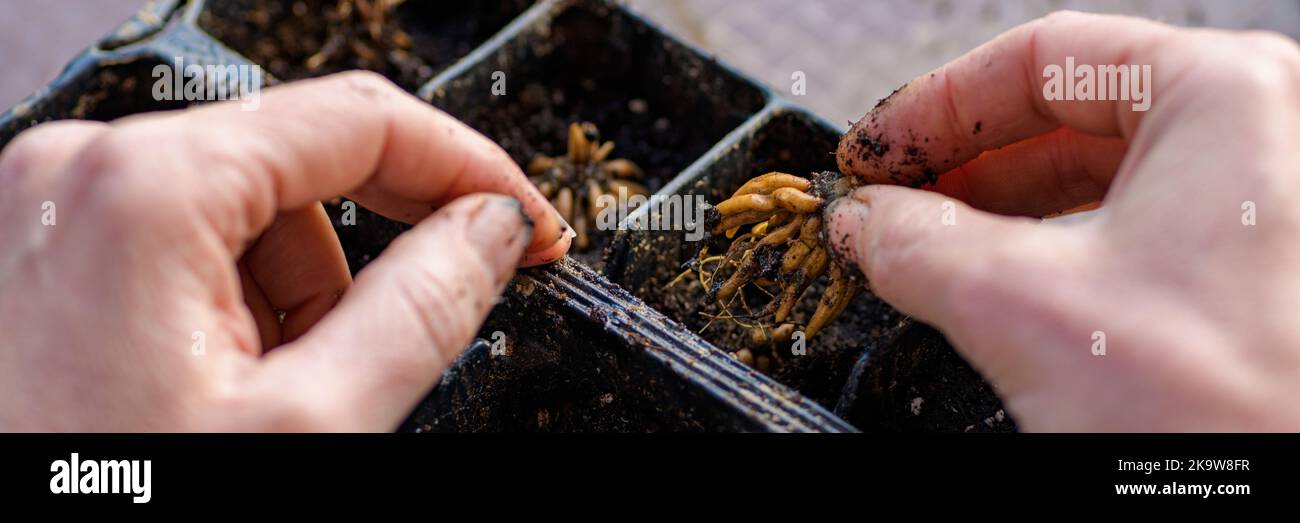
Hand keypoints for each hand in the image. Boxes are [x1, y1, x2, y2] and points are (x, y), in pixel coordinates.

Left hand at [0, 71, 570, 430]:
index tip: (530, 225)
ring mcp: (56, 218)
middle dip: (376, 252)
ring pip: (248, 219)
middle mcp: (82, 180)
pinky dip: (237, 314)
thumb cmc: (115, 511)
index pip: (359, 122)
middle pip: (302, 170)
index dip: (470, 172)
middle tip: (429, 321)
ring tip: (277, 399)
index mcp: (144, 191)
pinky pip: (188, 252)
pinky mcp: (48, 263)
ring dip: (299, 299)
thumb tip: (491, 230)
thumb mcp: (308, 426)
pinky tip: (224, 393)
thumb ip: (423, 307)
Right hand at [828, 11, 1299, 430]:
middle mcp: (1259, 135)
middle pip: (1070, 116)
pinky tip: (996, 285)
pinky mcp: (1251, 276)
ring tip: (926, 246)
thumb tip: (864, 221)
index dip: (935, 105)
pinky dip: (1051, 250)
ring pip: (1099, 177)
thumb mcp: (1022, 307)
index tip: (875, 153)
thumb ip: (917, 244)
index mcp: (1223, 96)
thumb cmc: (1226, 412)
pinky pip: (1133, 232)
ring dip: (999, 208)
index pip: (1043, 58)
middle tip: (887, 202)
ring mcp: (1262, 207)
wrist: (1294, 497)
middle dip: (961, 161)